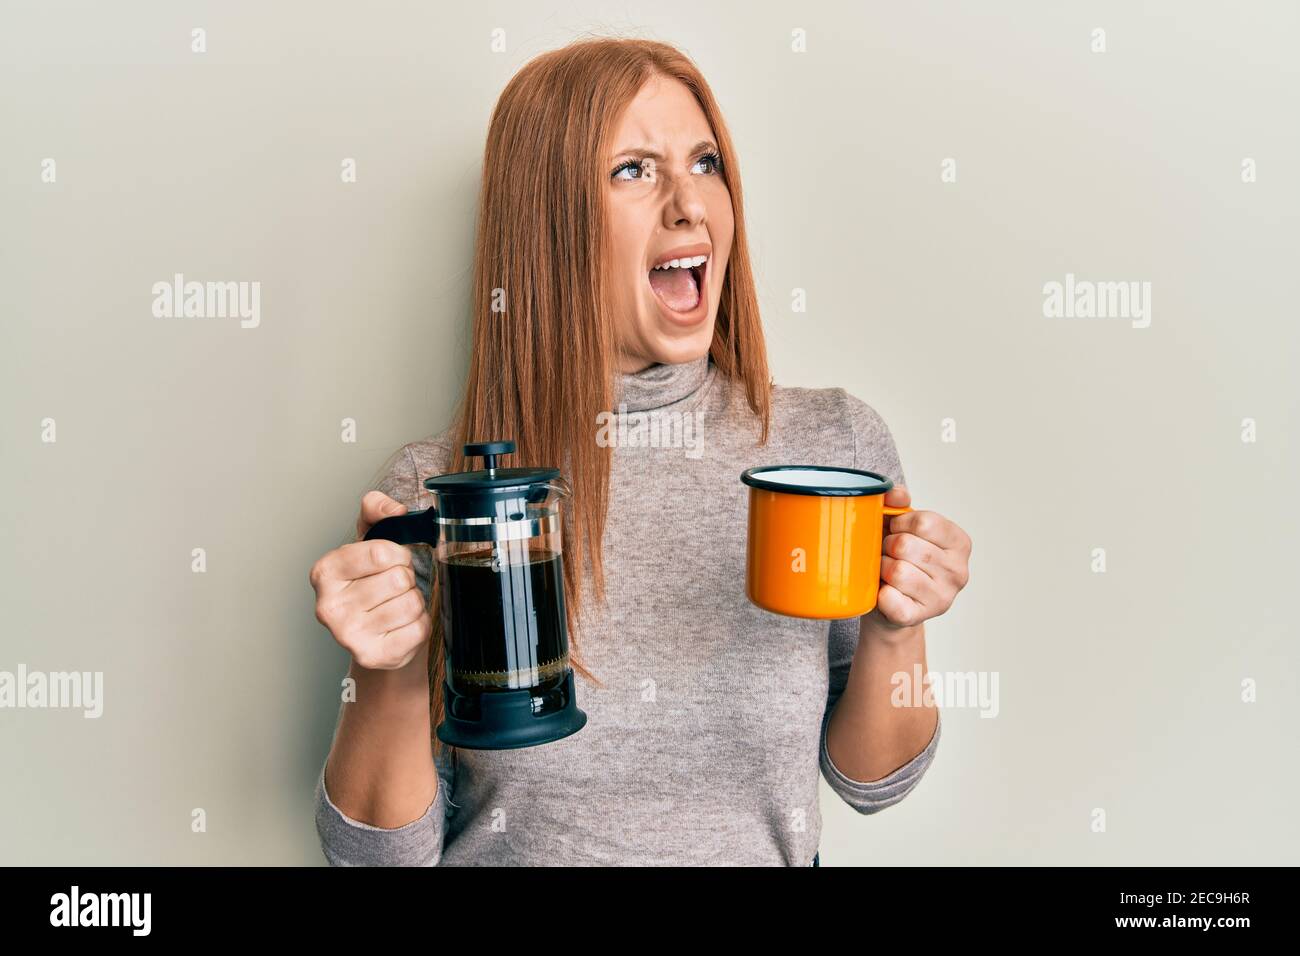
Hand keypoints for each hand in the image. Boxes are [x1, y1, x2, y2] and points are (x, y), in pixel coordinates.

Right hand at [308, 491, 432, 670]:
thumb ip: (377, 510)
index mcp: (325, 572)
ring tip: (397, 604)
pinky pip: (419, 628)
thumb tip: (395, 509)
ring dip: (414, 601)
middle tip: (394, 587)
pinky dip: (420, 624)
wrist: (376, 633)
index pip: (381, 553)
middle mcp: (329, 606)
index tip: (392, 560)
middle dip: (406, 578)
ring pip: (411, 603)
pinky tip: (402, 625)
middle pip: (398, 579)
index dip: (398, 554)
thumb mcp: (369, 539)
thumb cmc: (373, 581)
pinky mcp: (373, 656)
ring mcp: (349, 635)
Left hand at [867, 484, 971, 633]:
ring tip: (886, 572)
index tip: (896, 530)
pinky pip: (889, 599)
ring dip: (882, 568)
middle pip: (906, 546)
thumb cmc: (898, 557)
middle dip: (887, 546)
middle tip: (888, 554)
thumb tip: (894, 495)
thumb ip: (898, 502)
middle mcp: (958, 571)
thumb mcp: (902, 525)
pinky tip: (885, 592)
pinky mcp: (918, 617)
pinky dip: (879, 593)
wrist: (888, 602)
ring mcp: (942, 598)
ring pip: (897, 571)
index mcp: (959, 543)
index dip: (900, 523)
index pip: (925, 522)